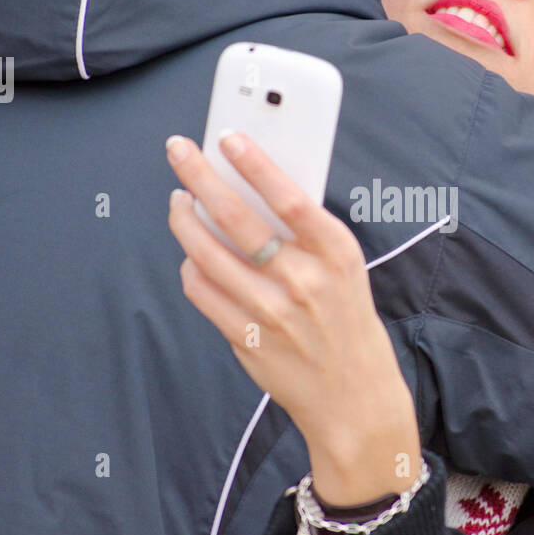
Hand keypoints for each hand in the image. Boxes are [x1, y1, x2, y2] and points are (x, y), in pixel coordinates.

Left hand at [165, 130, 421, 505]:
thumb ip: (306, 233)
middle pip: (237, 217)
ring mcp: (271, 312)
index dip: (254, 163)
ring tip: (179, 201)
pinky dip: (191, 267)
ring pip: (207, 253)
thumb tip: (252, 186)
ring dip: (184, 219)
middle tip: (179, 151)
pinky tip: (191, 254)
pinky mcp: (247, 339)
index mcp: (337, 254)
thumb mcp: (345, 270)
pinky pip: (202, 291)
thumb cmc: (347, 321)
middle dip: (199, 176)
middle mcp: (304, 281)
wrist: (354, 397)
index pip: (289, 197)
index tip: (228, 137)